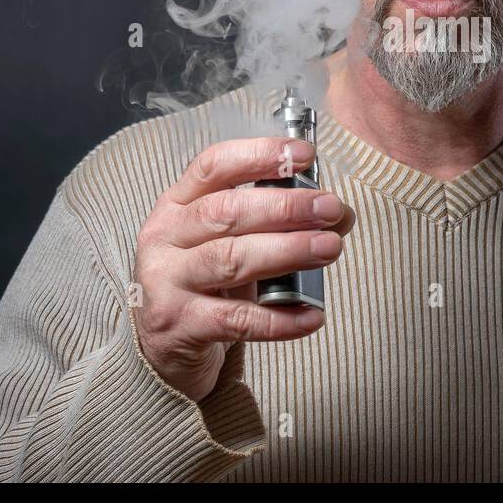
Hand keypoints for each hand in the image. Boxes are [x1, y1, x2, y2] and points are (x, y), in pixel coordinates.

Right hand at [131, 137, 353, 402]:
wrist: (160, 348)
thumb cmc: (205, 282)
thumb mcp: (235, 242)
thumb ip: (282, 223)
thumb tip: (342, 214)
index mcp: (177, 204)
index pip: (213, 166)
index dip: (259, 155)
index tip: (304, 154)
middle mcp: (165, 238)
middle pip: (226, 212)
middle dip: (285, 207)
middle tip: (330, 208)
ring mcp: (167, 282)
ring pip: (230, 260)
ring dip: (286, 251)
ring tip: (329, 248)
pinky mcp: (179, 326)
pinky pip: (236, 319)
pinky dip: (279, 318)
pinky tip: (312, 314)